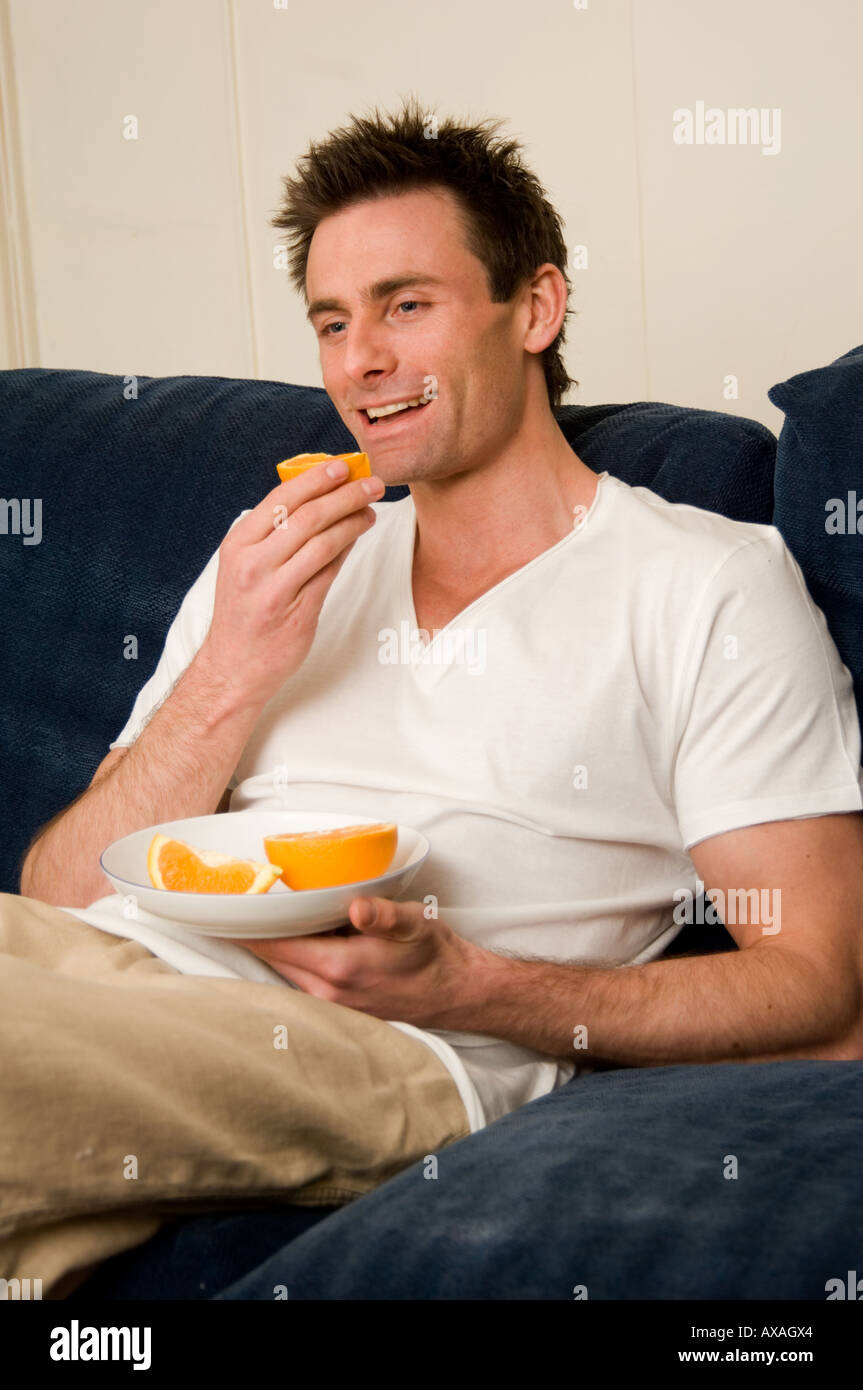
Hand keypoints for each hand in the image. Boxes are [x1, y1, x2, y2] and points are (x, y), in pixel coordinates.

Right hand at [198, 458, 384, 707]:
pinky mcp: (296, 613)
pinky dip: (347, 549)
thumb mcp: (246, 566)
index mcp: (238, 544)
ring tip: (371, 510)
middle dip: (345, 494)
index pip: (281, 499)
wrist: (233, 668)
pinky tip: (358, 537)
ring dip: (353, 520)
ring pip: (323, 542)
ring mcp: (274, 590)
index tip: (342, 466)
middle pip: (308, 516)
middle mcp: (253, 564)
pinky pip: (329, 572)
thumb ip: (275, 535)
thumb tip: (320, 499)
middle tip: (372, 484)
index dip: (316, 478)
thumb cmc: (244, 613)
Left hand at [226, 896, 486, 1028]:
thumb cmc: (435, 954)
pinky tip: (284, 942)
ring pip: (282, 972)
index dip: (243, 925)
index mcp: (340, 968)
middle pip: (271, 959)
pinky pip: (298, 982)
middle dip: (248, 933)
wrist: (458, 993)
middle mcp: (328, 994)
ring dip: (266, 948)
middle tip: (222, 903)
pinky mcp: (339, 1010)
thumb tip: (355, 906)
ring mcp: (332, 1007)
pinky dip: (285, 961)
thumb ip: (382, 914)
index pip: (274, 945)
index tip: (216, 907)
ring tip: (246, 917)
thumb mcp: (414, 924)